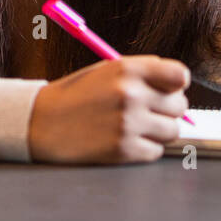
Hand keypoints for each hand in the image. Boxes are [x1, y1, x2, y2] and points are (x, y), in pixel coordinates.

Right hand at [27, 55, 191, 163]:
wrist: (40, 122)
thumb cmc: (76, 95)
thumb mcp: (107, 70)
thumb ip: (143, 73)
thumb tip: (180, 84)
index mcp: (128, 69)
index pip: (180, 75)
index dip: (177, 85)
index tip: (169, 90)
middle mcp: (131, 95)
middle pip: (180, 106)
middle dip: (168, 110)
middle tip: (148, 111)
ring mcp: (128, 124)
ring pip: (172, 131)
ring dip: (159, 131)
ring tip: (135, 126)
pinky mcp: (124, 150)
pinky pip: (156, 151)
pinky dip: (145, 149)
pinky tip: (125, 140)